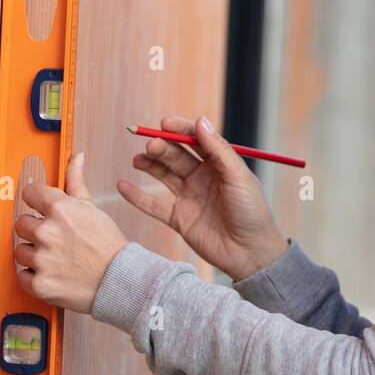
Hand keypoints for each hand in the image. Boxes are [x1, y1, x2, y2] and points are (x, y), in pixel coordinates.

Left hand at [13, 152, 129, 313]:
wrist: (120, 279)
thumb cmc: (108, 244)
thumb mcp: (92, 207)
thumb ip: (76, 181)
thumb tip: (76, 157)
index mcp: (59, 209)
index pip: (29, 193)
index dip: (37, 201)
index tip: (43, 208)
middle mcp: (46, 233)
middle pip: (21, 223)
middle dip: (35, 229)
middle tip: (55, 238)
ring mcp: (41, 260)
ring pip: (19, 250)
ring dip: (33, 253)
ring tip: (55, 257)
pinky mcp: (39, 283)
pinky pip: (22, 275)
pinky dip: (34, 275)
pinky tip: (52, 272)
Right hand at [116, 114, 287, 281]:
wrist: (251, 253)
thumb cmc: (252, 212)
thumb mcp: (238, 177)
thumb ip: (219, 150)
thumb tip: (200, 120)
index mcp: (220, 165)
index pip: (197, 141)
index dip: (181, 130)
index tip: (165, 123)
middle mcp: (203, 178)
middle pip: (178, 156)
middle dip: (163, 148)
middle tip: (151, 144)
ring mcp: (190, 198)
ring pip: (164, 176)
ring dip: (150, 165)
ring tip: (138, 159)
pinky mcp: (180, 219)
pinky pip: (154, 205)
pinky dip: (137, 196)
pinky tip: (121, 185)